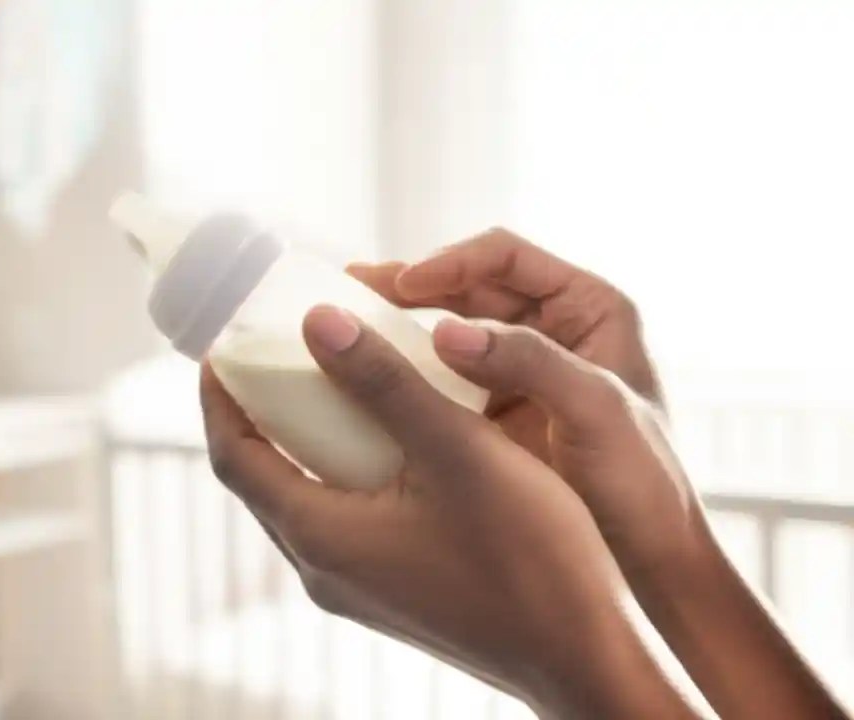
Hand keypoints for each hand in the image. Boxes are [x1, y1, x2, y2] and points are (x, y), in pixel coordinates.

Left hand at [200, 306, 694, 718]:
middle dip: (256, 411)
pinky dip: (341, 470)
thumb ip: (384, 384)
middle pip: (260, 477)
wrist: (589, 660)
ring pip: (303, 498)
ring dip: (301, 440)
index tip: (224, 344)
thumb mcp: (456, 452)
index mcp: (320, 536)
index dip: (218, 396)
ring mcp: (356, 588)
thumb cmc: (531, 558)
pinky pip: (341, 518)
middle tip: (273, 350)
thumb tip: (315, 320)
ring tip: (324, 380)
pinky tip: (383, 438)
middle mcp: (322, 570)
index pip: (232, 456)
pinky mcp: (391, 593)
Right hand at [349, 229, 694, 573]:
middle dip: (408, 286)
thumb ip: (527, 363)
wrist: (651, 565)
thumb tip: (446, 331)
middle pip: (467, 287)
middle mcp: (553, 329)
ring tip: (346, 321)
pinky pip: (443, 376)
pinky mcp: (497, 412)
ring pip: (449, 327)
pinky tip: (371, 375)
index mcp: (590, 308)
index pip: (506, 258)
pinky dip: (407, 370)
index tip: (402, 287)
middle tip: (350, 292)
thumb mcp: (594, 413)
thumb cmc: (645, 486)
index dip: (450, 263)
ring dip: (399, 323)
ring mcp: (521, 371)